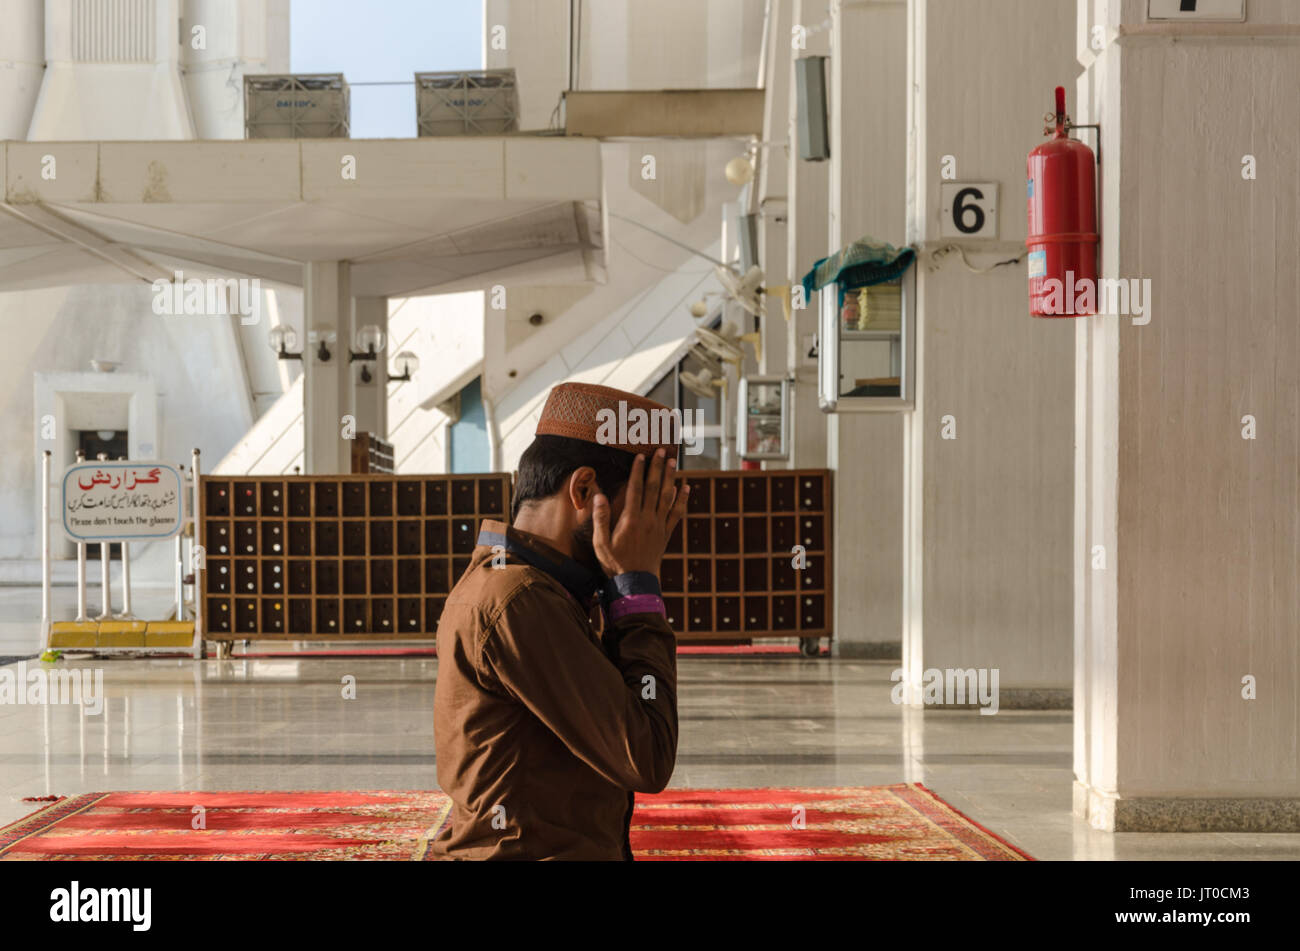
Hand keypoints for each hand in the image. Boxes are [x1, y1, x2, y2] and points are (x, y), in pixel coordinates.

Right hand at [591, 449, 688, 578]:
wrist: (636, 582)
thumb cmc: (615, 563)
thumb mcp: (601, 543)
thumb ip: (600, 519)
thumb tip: (600, 496)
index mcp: (631, 519)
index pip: (636, 489)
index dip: (638, 471)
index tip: (641, 456)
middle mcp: (648, 519)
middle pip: (654, 488)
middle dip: (657, 468)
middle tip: (662, 451)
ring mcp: (659, 526)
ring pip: (667, 497)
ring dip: (670, 478)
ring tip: (673, 462)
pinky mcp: (666, 533)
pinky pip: (677, 514)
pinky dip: (683, 500)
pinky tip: (686, 487)